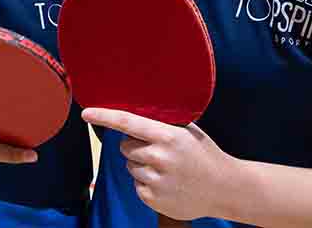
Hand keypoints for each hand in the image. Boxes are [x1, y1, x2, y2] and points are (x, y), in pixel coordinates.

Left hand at [83, 108, 236, 221]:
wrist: (225, 187)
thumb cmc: (203, 154)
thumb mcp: (187, 131)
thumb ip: (162, 123)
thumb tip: (135, 113)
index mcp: (167, 136)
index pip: (128, 122)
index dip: (105, 116)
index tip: (86, 113)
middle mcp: (159, 158)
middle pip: (125, 146)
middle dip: (136, 147)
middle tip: (159, 151)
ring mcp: (155, 180)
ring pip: (130, 166)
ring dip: (141, 165)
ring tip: (167, 169)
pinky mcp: (152, 199)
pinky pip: (136, 185)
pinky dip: (146, 183)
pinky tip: (166, 182)